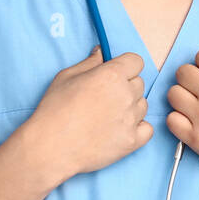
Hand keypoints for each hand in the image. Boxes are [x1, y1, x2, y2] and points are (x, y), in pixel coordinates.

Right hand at [26, 47, 151, 183]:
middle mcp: (126, 94)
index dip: (125, 66)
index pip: (136, 61)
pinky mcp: (132, 141)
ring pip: (143, 105)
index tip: (115, 74)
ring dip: (130, 108)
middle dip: (126, 87)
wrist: (51, 147)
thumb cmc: (54, 110)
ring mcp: (131, 119)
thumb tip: (102, 52)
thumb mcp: (66, 77)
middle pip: (139, 83)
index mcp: (112, 75)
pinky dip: (138, 128)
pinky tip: (121, 129)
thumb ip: (90, 62)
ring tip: (107, 116)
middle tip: (104, 98)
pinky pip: (147, 129)